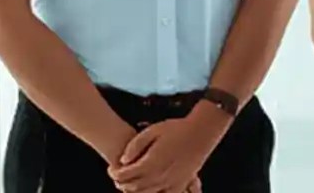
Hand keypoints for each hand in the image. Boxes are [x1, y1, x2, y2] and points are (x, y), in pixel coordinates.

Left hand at [107, 110, 225, 192]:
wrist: (203, 130)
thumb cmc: (177, 128)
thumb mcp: (153, 130)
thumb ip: (135, 145)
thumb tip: (123, 160)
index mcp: (151, 163)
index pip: (125, 175)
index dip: (114, 174)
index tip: (111, 169)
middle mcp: (160, 176)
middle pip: (134, 187)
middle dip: (122, 184)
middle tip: (118, 178)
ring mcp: (172, 181)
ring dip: (135, 191)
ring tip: (130, 184)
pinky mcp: (182, 183)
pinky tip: (151, 189)